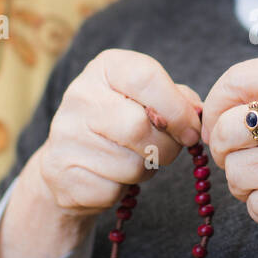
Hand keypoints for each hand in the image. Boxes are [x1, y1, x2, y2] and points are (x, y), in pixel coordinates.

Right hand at [37, 48, 202, 218]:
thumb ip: (179, 101)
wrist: (71, 159)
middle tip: (170, 150)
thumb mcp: (150, 100)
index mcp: (105, 67)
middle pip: (140, 126)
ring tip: (136, 159)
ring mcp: (65, 135)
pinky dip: (123, 189)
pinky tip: (113, 176)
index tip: (191, 131)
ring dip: (147, 169)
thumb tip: (196, 116)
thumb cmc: (123, 122)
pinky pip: (112, 189)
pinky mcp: (62, 173)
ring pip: (130, 163)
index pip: (147, 78)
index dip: (178, 109)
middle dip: (168, 146)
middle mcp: (79, 95)